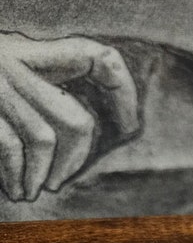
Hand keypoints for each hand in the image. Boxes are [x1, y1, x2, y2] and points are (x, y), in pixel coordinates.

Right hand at [0, 32, 138, 200]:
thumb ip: (43, 96)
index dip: (124, 93)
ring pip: (45, 136)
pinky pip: (8, 144)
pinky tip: (15, 189)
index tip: (131, 126)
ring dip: (43, 174)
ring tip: (32, 192)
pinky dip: (15, 173)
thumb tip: (88, 131)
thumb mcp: (9, 83)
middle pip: (75, 119)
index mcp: (30, 50)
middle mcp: (13, 60)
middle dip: (75, 160)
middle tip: (57, 182)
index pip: (100, 59)